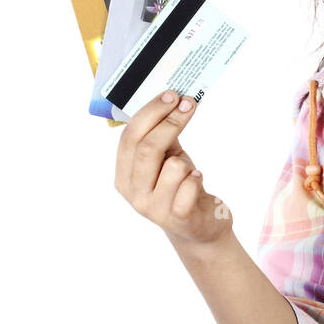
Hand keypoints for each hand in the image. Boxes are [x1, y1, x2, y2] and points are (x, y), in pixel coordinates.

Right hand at [114, 90, 232, 246]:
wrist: (199, 228)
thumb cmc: (180, 187)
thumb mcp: (166, 159)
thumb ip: (161, 135)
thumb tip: (170, 99)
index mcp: (124, 175)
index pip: (129, 137)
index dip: (150, 112)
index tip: (171, 95)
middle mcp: (134, 192)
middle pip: (147, 147)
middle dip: (170, 122)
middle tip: (189, 105)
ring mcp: (154, 208)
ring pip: (173, 166)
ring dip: (187, 162)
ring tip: (190, 171)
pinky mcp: (178, 218)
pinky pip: (189, 186)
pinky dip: (197, 178)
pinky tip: (197, 182)